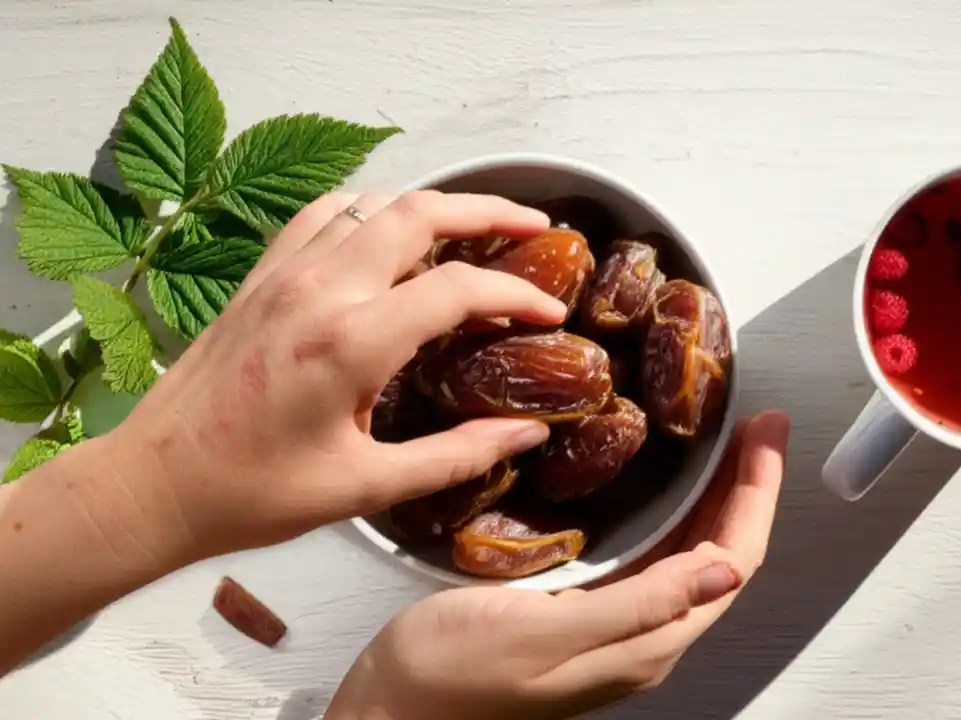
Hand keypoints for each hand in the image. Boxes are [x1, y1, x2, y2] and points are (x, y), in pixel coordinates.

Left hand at [104, 190, 565, 561]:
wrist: (156, 484)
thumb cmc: (253, 493)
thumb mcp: (364, 488)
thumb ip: (455, 455)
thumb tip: (526, 433)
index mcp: (349, 343)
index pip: (457, 289)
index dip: (516, 296)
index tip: (550, 313)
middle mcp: (318, 291)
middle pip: (418, 213)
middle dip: (486, 212)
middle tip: (532, 227)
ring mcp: (282, 275)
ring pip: (371, 202)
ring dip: (430, 205)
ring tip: (472, 226)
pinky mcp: (258, 277)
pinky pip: (323, 214)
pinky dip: (370, 209)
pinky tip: (389, 231)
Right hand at [324, 410, 789, 719]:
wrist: (389, 711)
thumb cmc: (449, 677)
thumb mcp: (546, 634)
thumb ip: (639, 605)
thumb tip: (725, 574)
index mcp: (645, 642)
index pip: (732, 560)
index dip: (758, 493)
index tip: (767, 431)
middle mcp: (642, 637)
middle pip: (721, 554)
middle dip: (748, 486)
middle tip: (757, 424)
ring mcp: (614, 627)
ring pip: (691, 553)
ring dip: (716, 496)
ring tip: (727, 443)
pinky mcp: (583, 613)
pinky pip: (653, 556)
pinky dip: (671, 512)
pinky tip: (662, 487)